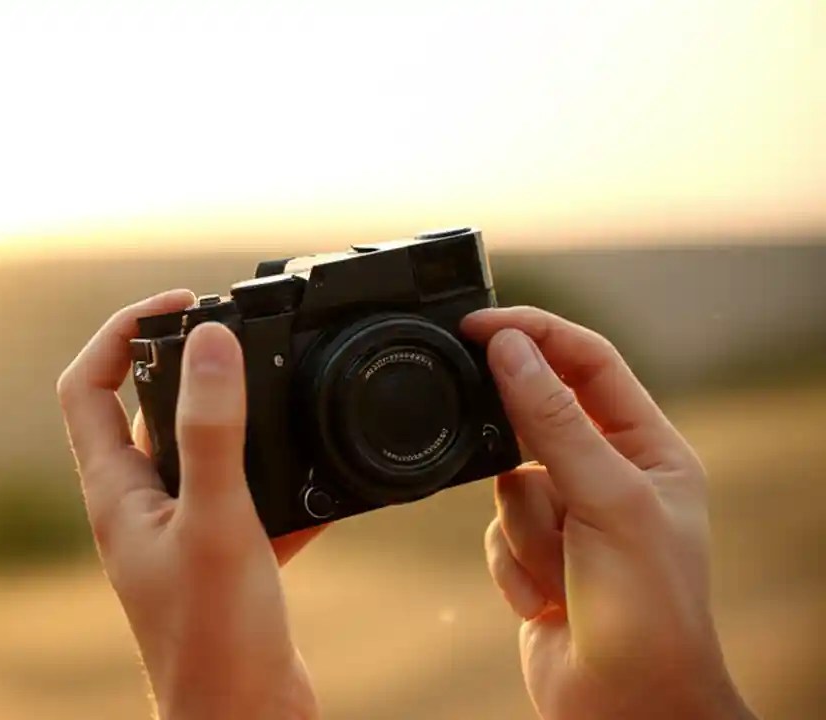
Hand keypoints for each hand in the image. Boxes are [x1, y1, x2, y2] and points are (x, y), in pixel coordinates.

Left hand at [57, 290, 323, 719]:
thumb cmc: (216, 639)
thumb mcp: (218, 520)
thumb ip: (214, 432)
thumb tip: (210, 341)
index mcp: (116, 493)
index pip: (87, 387)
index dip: (120, 331)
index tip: (180, 304)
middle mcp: (139, 508)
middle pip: (144, 410)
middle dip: (190, 365)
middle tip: (242, 338)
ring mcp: (180, 533)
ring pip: (202, 453)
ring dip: (238, 420)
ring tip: (287, 393)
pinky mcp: (223, 559)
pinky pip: (248, 498)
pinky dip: (281, 481)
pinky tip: (323, 482)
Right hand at [462, 307, 756, 719]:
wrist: (624, 705)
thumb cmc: (647, 608)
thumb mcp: (605, 499)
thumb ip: (552, 420)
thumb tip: (509, 349)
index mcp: (648, 448)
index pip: (587, 361)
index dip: (534, 332)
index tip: (477, 324)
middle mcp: (608, 474)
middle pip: (535, 419)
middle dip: (522, 455)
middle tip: (514, 464)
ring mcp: (570, 516)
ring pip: (507, 482)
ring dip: (526, 531)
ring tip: (563, 570)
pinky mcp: (534, 554)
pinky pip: (492, 531)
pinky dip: (512, 564)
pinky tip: (547, 599)